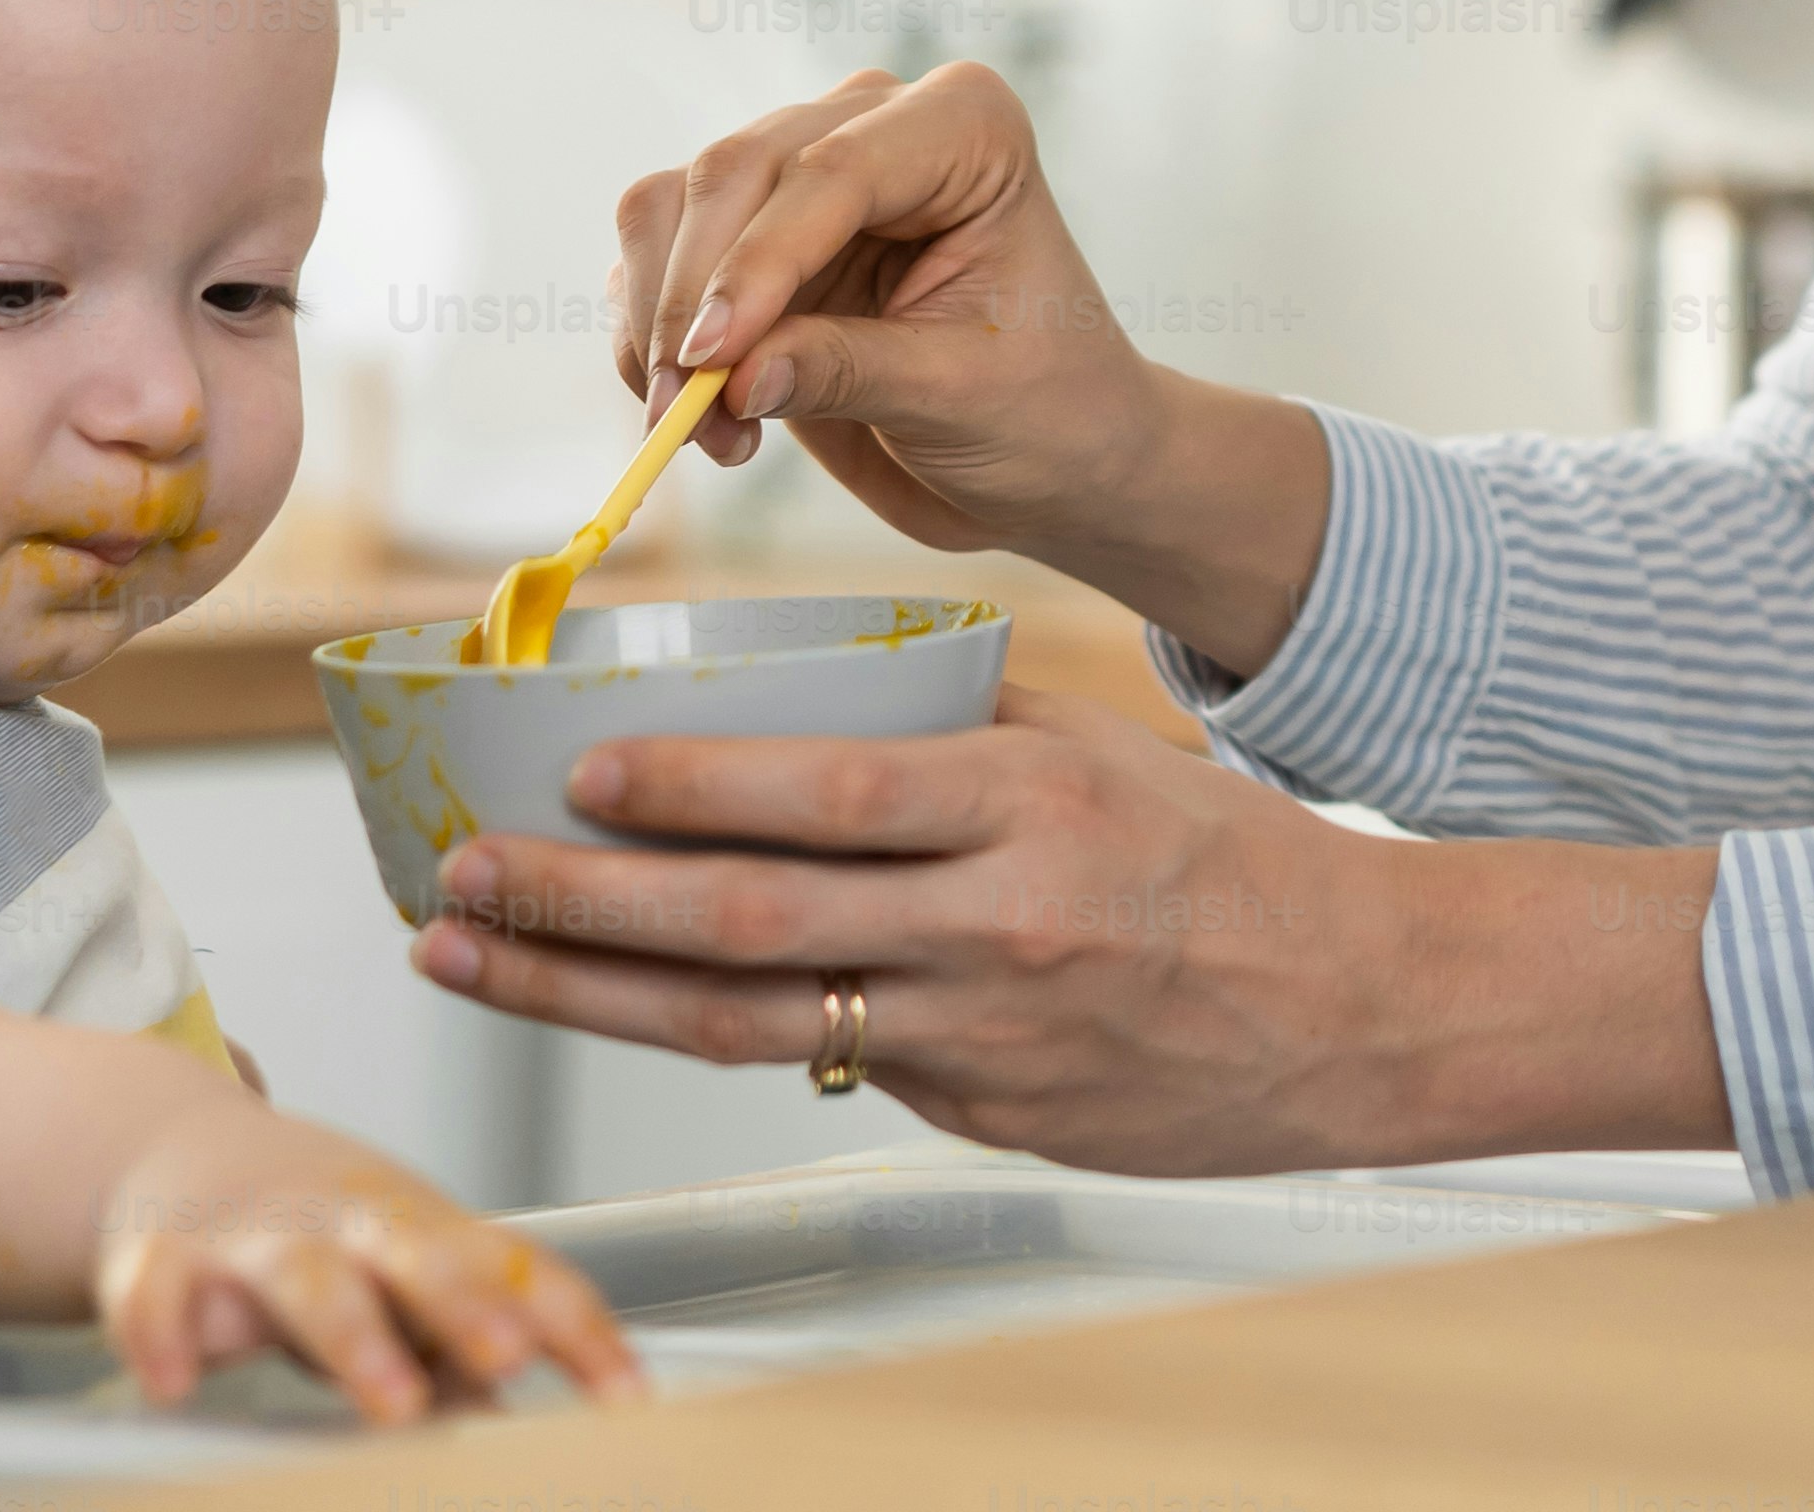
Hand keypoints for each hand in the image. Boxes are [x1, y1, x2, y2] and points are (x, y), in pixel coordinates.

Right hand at [93, 1109, 643, 1423]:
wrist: (178, 1146)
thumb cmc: (320, 1230)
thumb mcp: (409, 1272)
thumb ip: (471, 1340)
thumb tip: (540, 1419)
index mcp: (426, 1229)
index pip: (519, 1274)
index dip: (577, 1333)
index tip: (627, 1397)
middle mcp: (349, 1224)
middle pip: (418, 1254)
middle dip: (466, 1305)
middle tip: (508, 1357)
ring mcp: (258, 1237)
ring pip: (307, 1278)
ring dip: (352, 1337)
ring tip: (391, 1401)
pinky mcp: (162, 1260)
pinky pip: (157, 1294)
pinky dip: (164, 1333)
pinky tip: (177, 1382)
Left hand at [410, 682, 1731, 1172]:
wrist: (1362, 1009)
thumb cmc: (1224, 857)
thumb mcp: (1096, 752)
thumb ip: (954, 727)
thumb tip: (798, 695)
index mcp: (1022, 808)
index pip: (821, 797)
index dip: (684, 792)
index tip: (573, 774)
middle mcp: (992, 930)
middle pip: (743, 928)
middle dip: (572, 908)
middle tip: (451, 883)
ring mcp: (982, 1043)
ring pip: (745, 1025)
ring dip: (587, 995)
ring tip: (472, 958)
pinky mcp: (983, 1118)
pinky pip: (832, 1071)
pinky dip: (723, 1035)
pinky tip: (627, 1005)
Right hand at [612, 62, 1172, 551]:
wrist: (1051, 454)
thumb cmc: (1044, 411)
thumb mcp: (959, 396)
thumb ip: (846, 372)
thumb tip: (727, 377)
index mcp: (964, 126)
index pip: (831, 171)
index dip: (756, 264)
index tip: (710, 362)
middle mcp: (876, 122)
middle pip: (733, 173)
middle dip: (692, 300)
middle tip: (684, 415)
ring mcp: (806, 170)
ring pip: (673, 205)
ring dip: (660, 323)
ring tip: (705, 432)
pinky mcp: (752, 235)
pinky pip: (658, 256)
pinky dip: (649, 337)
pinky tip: (700, 416)